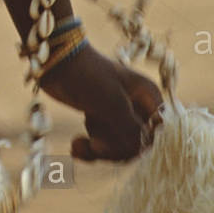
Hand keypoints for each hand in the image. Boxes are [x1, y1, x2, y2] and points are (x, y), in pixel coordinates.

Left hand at [40, 42, 162, 161]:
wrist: (54, 61)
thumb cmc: (88, 75)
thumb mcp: (112, 103)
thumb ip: (131, 129)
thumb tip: (144, 151)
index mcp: (149, 96)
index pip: (159, 133)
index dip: (144, 146)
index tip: (124, 147)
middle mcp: (138, 106)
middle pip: (139, 144)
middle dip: (115, 149)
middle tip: (95, 146)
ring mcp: (119, 114)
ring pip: (119, 147)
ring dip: (99, 149)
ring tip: (77, 143)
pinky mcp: (101, 119)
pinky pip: (103, 146)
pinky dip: (89, 150)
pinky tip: (75, 147)